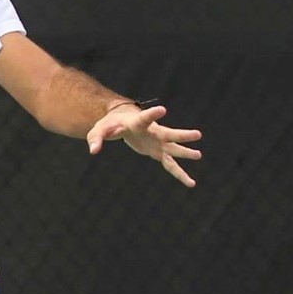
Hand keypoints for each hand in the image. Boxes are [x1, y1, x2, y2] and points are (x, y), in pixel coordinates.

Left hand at [86, 104, 202, 187]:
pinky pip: (171, 166)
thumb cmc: (110, 124)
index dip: (152, 114)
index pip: (145, 118)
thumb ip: (96, 138)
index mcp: (138, 124)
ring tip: (199, 155)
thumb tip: (93, 151)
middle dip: (182, 135)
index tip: (162, 110)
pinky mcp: (159, 153)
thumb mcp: (99, 129)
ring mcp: (158, 143)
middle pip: (169, 133)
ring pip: (175, 149)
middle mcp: (153, 132)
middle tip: (197, 134)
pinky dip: (180, 174)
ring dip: (186, 152)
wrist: (123, 123)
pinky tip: (191, 183)